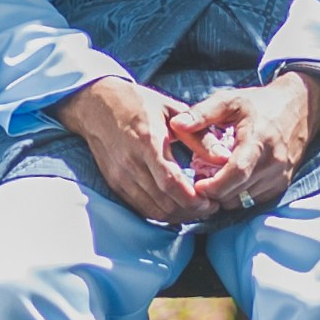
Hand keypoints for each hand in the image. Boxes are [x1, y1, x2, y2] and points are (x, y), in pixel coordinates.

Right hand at [53, 77, 213, 224]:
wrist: (96, 104)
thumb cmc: (138, 103)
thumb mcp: (173, 110)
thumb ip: (199, 137)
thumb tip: (224, 158)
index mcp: (147, 142)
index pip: (171, 184)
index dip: (194, 200)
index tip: (212, 202)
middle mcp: (131, 163)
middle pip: (164, 203)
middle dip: (192, 212)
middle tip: (211, 207)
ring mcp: (120, 176)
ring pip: (153, 211)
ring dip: (178, 216)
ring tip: (197, 208)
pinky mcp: (115, 183)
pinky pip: (141, 208)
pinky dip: (162, 213)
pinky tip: (176, 206)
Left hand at [172, 71, 319, 214]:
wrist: (300, 107)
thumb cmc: (260, 103)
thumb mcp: (230, 100)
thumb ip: (201, 113)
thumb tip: (176, 125)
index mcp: (258, 140)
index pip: (237, 173)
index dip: (214, 185)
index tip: (197, 184)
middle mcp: (273, 162)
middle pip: (238, 192)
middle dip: (214, 192)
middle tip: (200, 179)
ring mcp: (280, 176)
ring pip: (244, 201)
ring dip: (226, 195)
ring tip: (215, 177)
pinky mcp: (282, 184)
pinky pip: (255, 201)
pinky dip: (239, 195)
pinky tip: (232, 179)